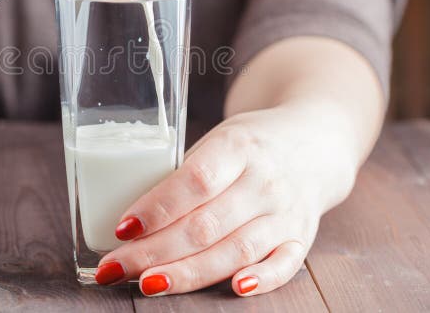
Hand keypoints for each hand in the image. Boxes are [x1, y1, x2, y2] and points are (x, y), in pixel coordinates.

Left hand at [95, 101, 359, 295]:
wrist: (315, 142)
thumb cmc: (252, 143)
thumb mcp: (219, 139)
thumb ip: (187, 174)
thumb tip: (134, 219)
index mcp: (238, 146)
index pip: (194, 181)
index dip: (156, 208)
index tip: (122, 228)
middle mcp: (264, 180)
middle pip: (205, 225)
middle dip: (154, 251)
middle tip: (114, 267)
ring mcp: (286, 212)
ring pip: (235, 250)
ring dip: (189, 273)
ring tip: (149, 284)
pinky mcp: (302, 237)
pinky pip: (284, 265)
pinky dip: (261, 279)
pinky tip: (232, 289)